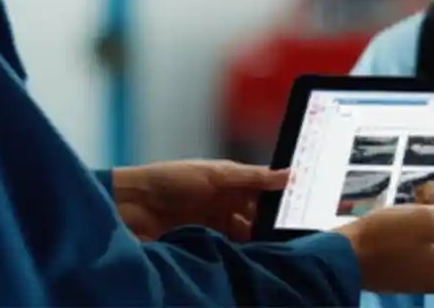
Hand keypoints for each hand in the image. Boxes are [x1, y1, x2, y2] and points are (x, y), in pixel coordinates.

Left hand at [110, 160, 286, 241]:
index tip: (303, 211)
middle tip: (293, 236)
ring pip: (245, 239)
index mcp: (229, 184)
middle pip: (257, 219)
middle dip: (272, 226)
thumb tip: (289, 175)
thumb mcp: (215, 174)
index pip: (263, 194)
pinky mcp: (203, 248)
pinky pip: (229, 253)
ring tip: (274, 249)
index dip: (282, 201)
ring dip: (257, 243)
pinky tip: (251, 259)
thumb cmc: (168, 180)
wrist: (129, 207)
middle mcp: (224, 207)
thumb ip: (252, 177)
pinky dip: (240, 256)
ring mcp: (213, 229)